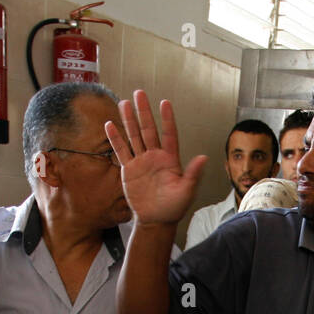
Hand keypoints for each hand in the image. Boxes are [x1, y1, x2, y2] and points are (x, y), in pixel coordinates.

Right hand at [107, 90, 207, 225]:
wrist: (156, 220)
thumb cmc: (174, 207)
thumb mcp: (187, 191)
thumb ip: (193, 174)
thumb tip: (203, 157)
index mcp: (170, 159)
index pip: (169, 134)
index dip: (167, 119)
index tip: (164, 103)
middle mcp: (155, 157)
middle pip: (148, 130)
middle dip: (144, 111)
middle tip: (139, 93)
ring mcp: (141, 162)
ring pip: (134, 136)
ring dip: (129, 120)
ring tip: (124, 103)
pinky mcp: (129, 170)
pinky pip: (121, 151)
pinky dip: (115, 139)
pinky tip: (110, 125)